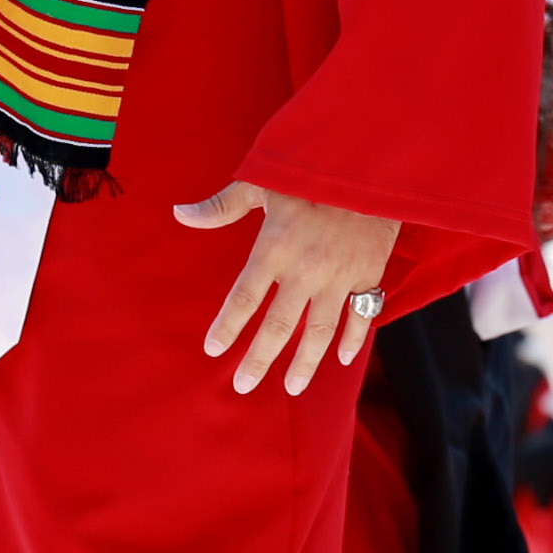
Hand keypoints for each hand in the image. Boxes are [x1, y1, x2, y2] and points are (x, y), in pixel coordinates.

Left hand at [179, 181, 397, 396]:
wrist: (371, 165)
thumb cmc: (310, 170)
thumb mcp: (262, 182)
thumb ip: (222, 206)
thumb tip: (181, 213)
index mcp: (275, 247)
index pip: (245, 297)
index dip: (228, 326)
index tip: (214, 349)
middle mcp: (305, 270)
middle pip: (278, 326)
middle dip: (259, 360)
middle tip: (244, 386)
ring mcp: (339, 277)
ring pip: (319, 332)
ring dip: (305, 363)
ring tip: (293, 387)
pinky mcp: (368, 275)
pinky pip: (361, 316)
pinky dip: (352, 340)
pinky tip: (342, 358)